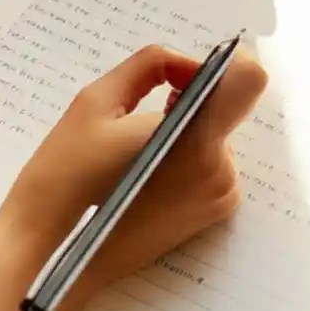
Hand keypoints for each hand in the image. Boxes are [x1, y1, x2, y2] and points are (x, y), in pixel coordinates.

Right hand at [0, 45, 266, 294]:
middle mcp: (221, 169)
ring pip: (217, 138)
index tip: (192, 73)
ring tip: (142, 150)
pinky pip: (213, 167)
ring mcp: (222, 196)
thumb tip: (191, 64)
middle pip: (225, 110)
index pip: (248, 80)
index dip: (226, 63)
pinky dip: (189, 161)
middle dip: (192, 105)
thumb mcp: (99, 100)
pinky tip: (151, 171)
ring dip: (187, 134)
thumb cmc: (70, 170)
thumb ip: (152, 66)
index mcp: (197, 140)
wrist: (61, 247)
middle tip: (148, 116)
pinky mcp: (216, 214)